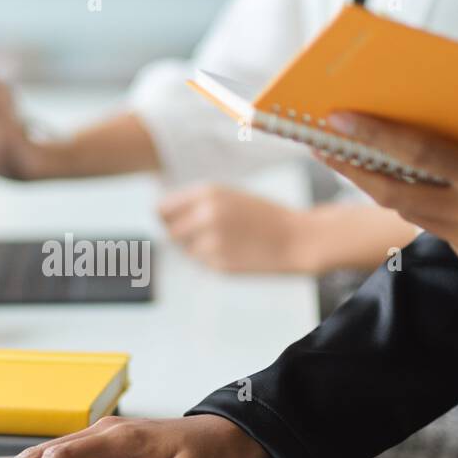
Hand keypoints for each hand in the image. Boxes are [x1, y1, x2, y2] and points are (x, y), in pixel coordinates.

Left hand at [157, 184, 313, 272]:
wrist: (295, 238)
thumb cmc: (262, 215)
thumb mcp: (229, 196)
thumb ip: (197, 203)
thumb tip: (162, 214)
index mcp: (207, 193)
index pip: (163, 208)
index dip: (165, 217)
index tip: (172, 221)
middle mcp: (205, 215)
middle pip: (170, 232)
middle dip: (181, 235)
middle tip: (202, 234)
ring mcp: (211, 241)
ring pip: (186, 250)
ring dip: (198, 248)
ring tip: (227, 241)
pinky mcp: (219, 264)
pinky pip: (203, 263)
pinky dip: (213, 260)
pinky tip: (236, 252)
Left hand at [319, 112, 457, 281]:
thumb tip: (442, 105)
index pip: (418, 155)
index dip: (373, 137)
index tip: (336, 120)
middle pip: (396, 193)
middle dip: (354, 168)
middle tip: (322, 144)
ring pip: (413, 215)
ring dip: (383, 188)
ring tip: (354, 163)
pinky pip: (440, 233)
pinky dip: (427, 210)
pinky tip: (418, 191)